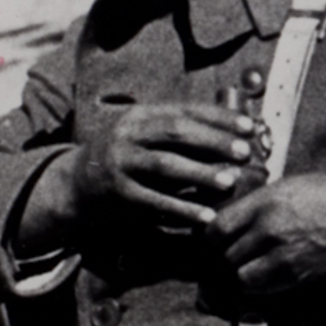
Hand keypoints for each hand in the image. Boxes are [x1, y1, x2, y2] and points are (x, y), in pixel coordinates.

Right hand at [71, 100, 260, 230]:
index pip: (185, 110)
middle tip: (245, 152)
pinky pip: (154, 201)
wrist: (76, 184)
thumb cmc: (126, 158)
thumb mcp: (146, 136)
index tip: (249, 127)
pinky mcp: (118, 194)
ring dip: (200, 173)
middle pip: (176, 132)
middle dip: (213, 141)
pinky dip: (182, 209)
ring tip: (230, 181)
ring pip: (165, 165)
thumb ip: (182, 134)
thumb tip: (234, 134)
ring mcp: (120, 163)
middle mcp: (128, 134)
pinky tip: (206, 215)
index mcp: (140, 115)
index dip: (218, 118)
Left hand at [213, 171, 325, 296]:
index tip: (217, 241)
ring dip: (244, 275)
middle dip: (227, 258)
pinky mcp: (300, 276)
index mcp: (266, 200)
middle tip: (235, 257)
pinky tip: (270, 277)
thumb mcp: (291, 186)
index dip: (212, 238)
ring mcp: (284, 255)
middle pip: (226, 254)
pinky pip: (264, 289)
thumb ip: (259, 204)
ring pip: (242, 276)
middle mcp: (269, 228)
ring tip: (253, 268)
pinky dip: (261, 287)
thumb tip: (232, 222)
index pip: (217, 227)